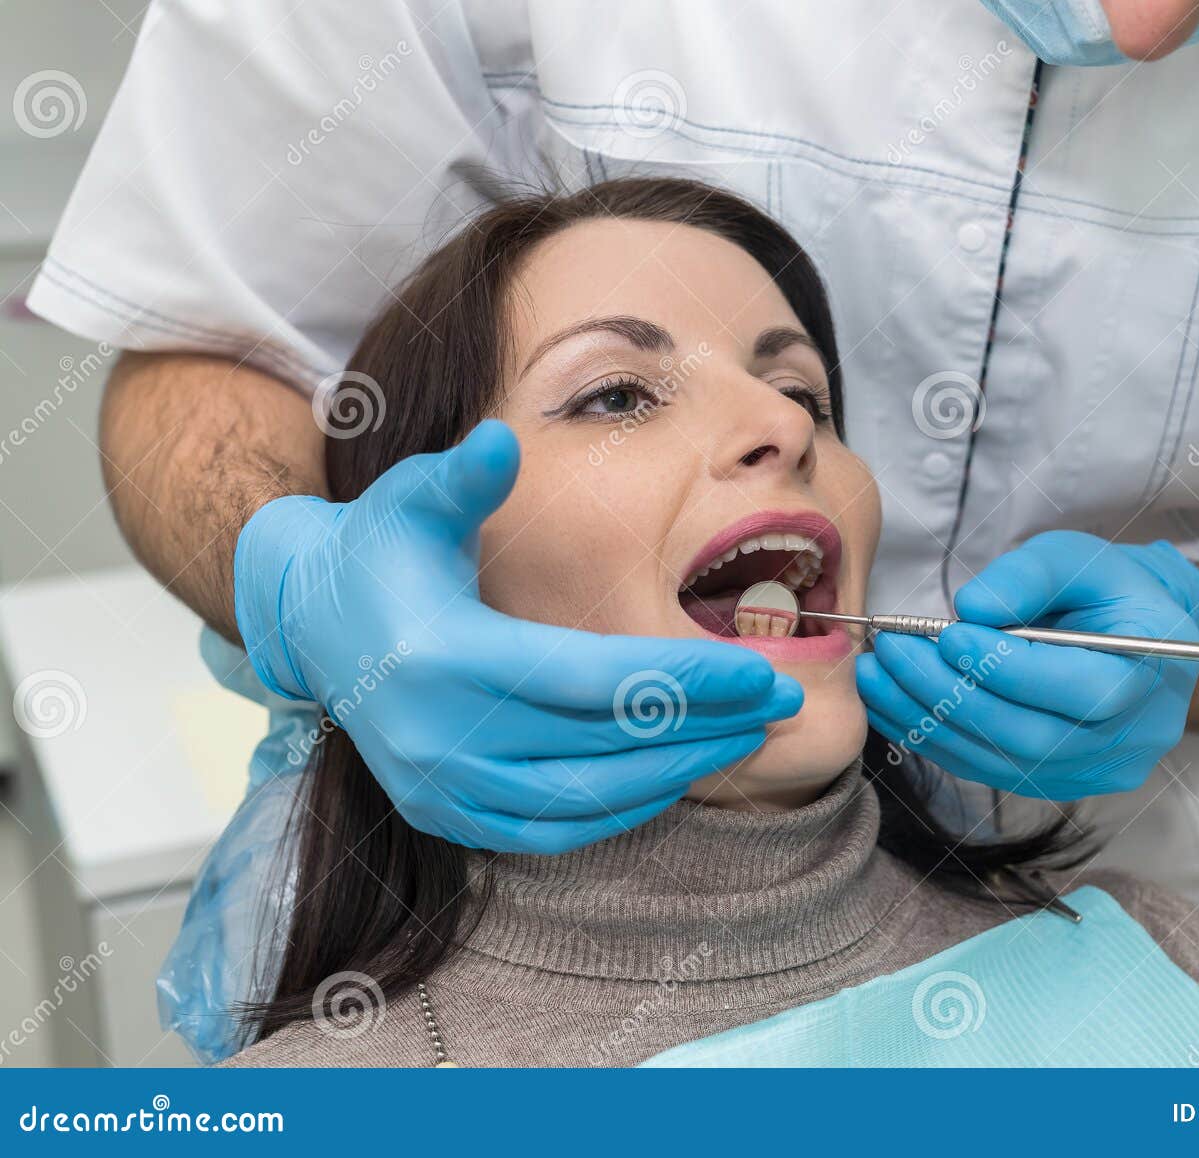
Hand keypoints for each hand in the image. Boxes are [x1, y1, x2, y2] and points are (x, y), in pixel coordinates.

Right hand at [234, 420, 800, 852]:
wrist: (310, 625)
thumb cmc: (381, 549)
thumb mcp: (411, 500)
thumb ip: (464, 477)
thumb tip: (502, 442)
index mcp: (446, 660)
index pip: (595, 681)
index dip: (687, 679)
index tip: (764, 670)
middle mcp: (442, 740)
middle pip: (607, 746)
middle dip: (708, 725)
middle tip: (786, 702)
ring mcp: (443, 789)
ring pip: (589, 800)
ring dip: (679, 771)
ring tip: (748, 734)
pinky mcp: (448, 816)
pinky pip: (554, 829)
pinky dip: (623, 807)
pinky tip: (678, 772)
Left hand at [856, 531, 1198, 798]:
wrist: (1136, 634)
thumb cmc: (1108, 588)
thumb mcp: (1079, 558)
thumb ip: (1031, 574)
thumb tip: (971, 608)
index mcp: (1148, 675)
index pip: (1077, 690)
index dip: (1005, 667)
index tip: (947, 635)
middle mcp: (1128, 739)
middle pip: (1029, 735)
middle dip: (949, 693)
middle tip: (893, 652)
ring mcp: (1091, 771)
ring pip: (999, 760)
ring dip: (927, 719)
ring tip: (877, 675)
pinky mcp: (1053, 782)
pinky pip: (986, 768)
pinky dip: (934, 737)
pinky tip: (892, 704)